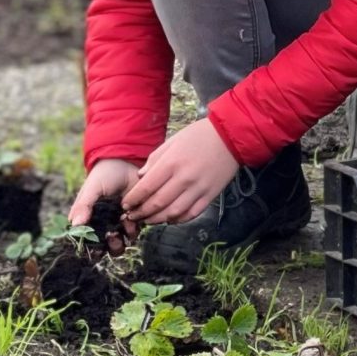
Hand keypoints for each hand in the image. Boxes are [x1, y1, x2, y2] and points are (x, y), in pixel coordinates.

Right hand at [70, 157, 140, 242]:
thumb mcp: (91, 189)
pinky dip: (133, 229)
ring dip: (123, 239)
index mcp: (88, 220)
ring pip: (121, 244)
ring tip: (124, 222)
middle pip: (105, 248)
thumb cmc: (104, 175)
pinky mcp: (133, 220)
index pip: (86, 242)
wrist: (126, 163)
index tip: (96, 247)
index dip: (91, 248)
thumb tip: (75, 225)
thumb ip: (83, 206)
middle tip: (112, 236)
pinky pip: (134, 233)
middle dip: (110, 246)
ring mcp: (118, 224)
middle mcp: (103, 226)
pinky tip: (131, 216)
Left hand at [121, 120, 239, 227]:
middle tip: (133, 216)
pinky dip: (179, 219)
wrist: (230, 137)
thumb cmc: (199, 135)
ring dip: (158, 219)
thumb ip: (155, 159)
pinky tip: (170, 219)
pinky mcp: (210, 195)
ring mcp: (198, 189)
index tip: (126, 204)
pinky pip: (191, 213)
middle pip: (157, 203)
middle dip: (142, 213)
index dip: (133, 199)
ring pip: (173, 212)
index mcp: (171, 163)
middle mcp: (183, 179)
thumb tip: (141, 177)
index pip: (146, 187)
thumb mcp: (172, 141)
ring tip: (148, 220)